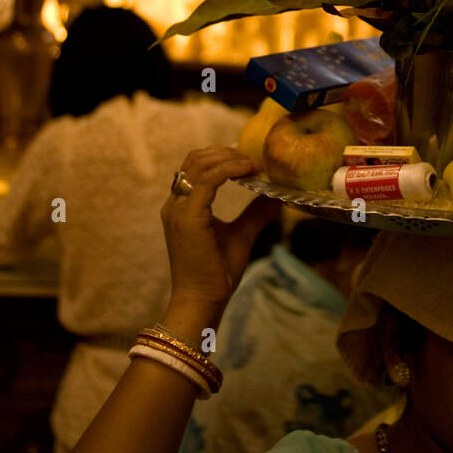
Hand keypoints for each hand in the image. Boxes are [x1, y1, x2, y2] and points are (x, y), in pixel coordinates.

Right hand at [160, 147, 270, 328]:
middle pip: (195, 159)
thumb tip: (276, 194)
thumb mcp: (241, 234)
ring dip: (228, 157)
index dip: (221, 156)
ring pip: (200, 164)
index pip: (196, 166)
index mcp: (182, 206)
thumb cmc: (217, 273)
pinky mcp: (188, 217)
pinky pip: (207, 180)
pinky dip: (228, 169)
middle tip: (252, 159)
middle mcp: (176, 204)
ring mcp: (178, 209)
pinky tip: (248, 171)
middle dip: (225, 152)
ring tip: (252, 164)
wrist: (202, 300)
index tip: (249, 159)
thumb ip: (255, 213)